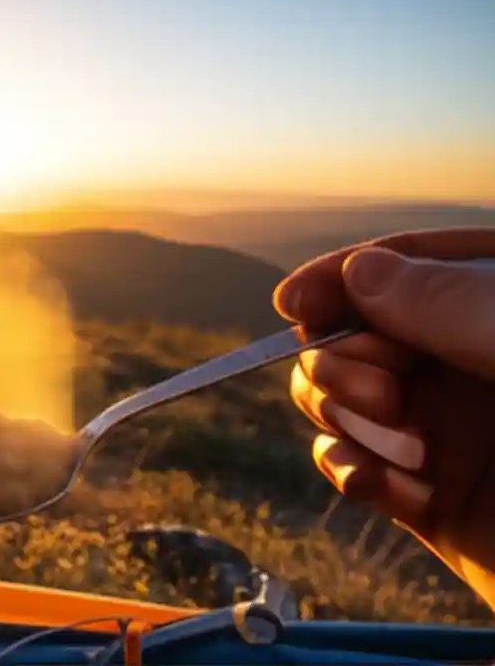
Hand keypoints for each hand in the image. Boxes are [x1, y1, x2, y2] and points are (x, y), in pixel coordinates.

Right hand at [273, 228, 494, 606]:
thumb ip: (445, 299)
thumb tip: (358, 273)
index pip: (406, 266)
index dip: (344, 276)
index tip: (294, 301)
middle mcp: (468, 363)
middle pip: (356, 333)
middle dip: (345, 360)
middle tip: (384, 396)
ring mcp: (448, 428)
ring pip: (341, 399)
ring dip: (347, 421)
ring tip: (406, 454)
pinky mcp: (431, 497)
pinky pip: (352, 468)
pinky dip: (351, 474)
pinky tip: (387, 489)